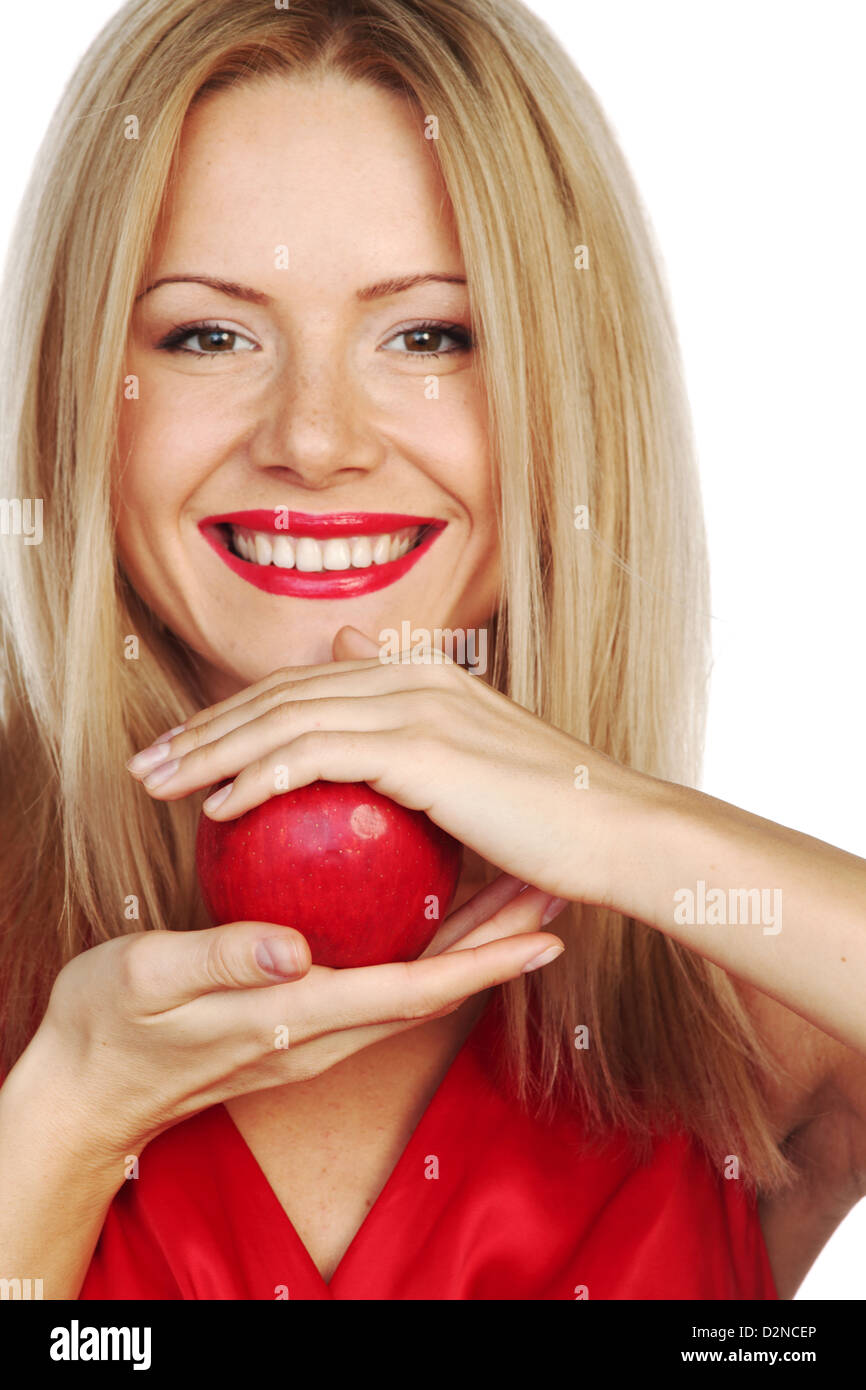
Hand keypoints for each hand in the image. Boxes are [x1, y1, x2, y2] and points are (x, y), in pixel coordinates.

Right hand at [25, 875, 564, 1161]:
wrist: (92, 1083)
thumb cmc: (112, 1026)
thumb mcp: (147, 981)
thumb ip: (220, 962)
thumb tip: (294, 949)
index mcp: (297, 1017)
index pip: (412, 990)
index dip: (485, 964)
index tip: (546, 935)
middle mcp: (321, 1027)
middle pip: (436, 986)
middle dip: (503, 946)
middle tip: (557, 889)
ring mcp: (314, 1024)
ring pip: (416, 980)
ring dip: (474, 941)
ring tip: (521, 886)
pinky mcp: (301, 1012)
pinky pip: (382, 975)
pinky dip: (423, 940)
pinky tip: (433, 898)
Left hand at [128, 626, 656, 906]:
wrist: (619, 834)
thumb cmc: (555, 831)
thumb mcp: (480, 794)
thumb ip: (419, 775)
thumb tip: (367, 780)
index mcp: (424, 680)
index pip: (307, 687)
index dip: (240, 714)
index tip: (192, 751)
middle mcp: (413, 677)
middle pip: (280, 692)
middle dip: (204, 726)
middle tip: (149, 764)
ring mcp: (416, 704)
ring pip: (283, 716)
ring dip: (211, 749)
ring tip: (158, 784)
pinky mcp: (419, 743)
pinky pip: (313, 754)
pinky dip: (258, 776)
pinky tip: (219, 808)